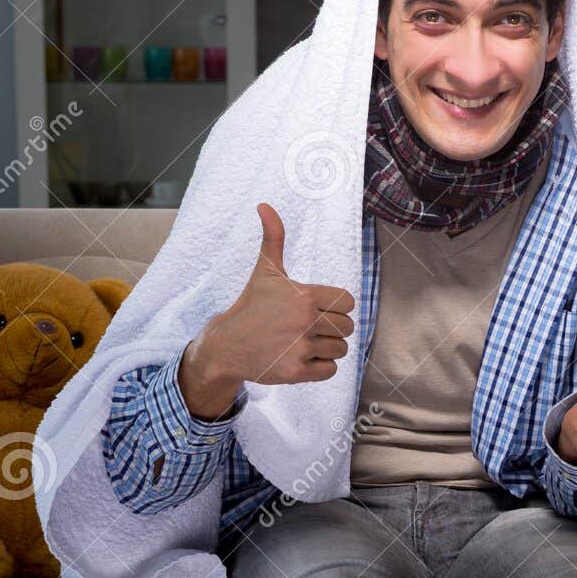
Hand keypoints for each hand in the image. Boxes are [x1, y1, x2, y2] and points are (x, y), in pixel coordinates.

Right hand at [182, 202, 355, 415]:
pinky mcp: (297, 372)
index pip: (348, 302)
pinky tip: (302, 358)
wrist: (228, 344)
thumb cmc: (252, 305)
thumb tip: (264, 205)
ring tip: (305, 343)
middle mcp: (304, 321)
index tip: (318, 309)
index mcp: (304, 295)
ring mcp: (301, 348)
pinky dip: (321, 367)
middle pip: (347, 327)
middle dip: (333, 328)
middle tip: (309, 328)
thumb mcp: (265, 271)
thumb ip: (273, 238)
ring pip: (341, 349)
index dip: (336, 307)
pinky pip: (330, 370)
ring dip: (328, 348)